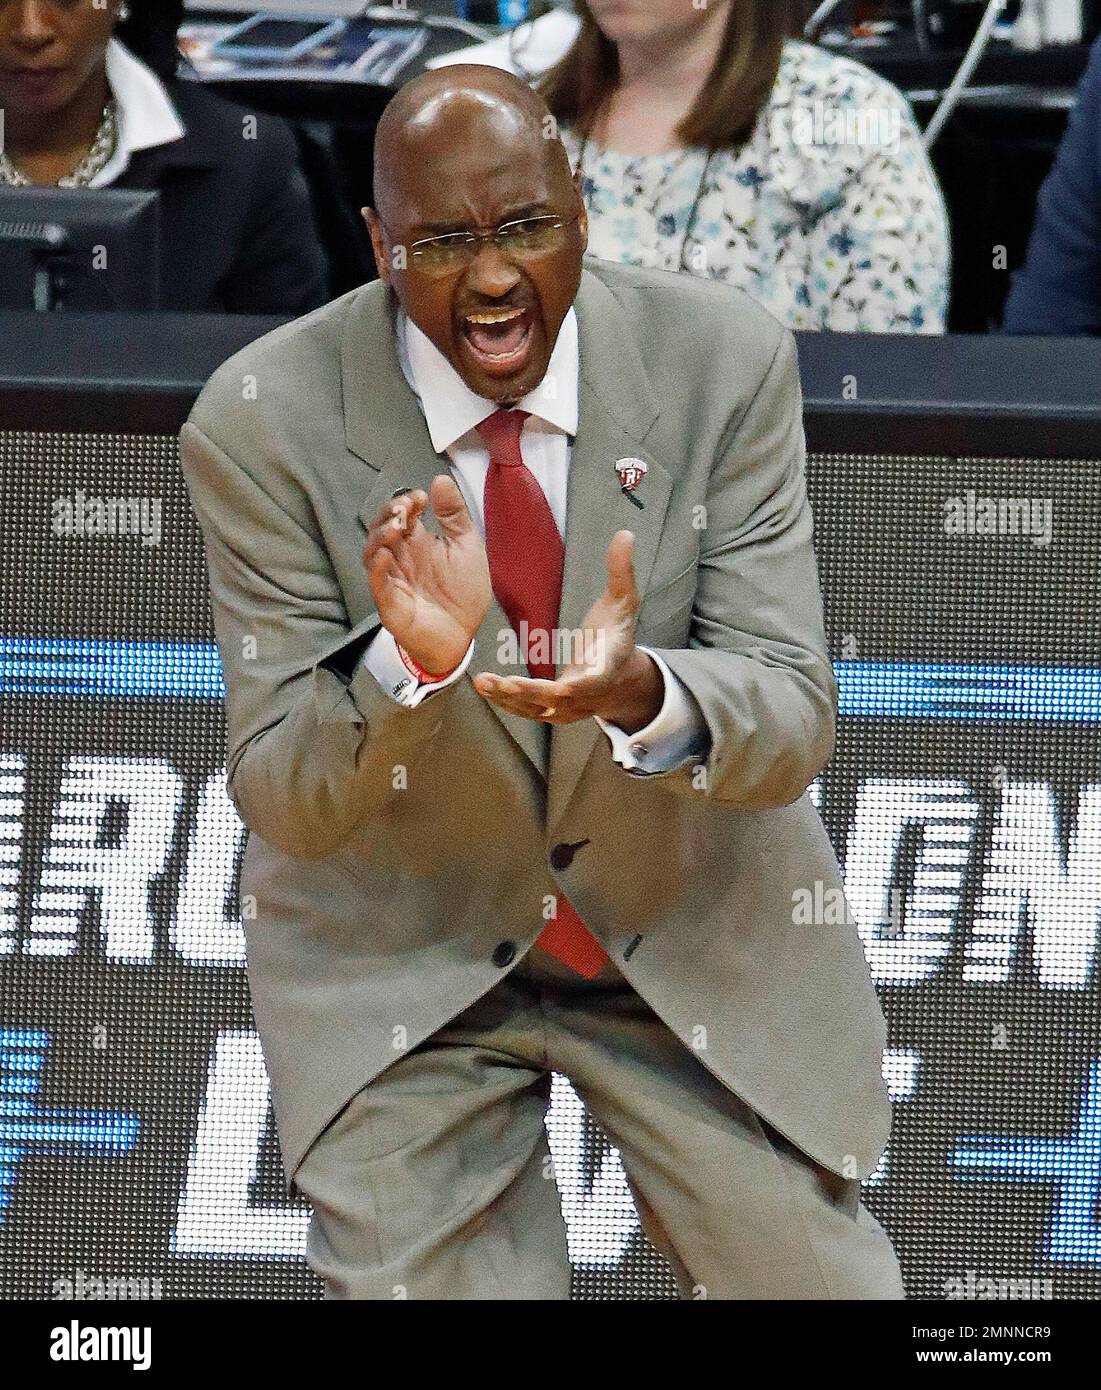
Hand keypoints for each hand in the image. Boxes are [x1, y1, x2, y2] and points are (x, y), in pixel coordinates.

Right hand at [362, 475, 491, 675]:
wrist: (465, 634)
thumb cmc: (463, 592)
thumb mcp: (467, 546)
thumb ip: (455, 515)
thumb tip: (440, 479)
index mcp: (417, 542)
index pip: (401, 514)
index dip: (405, 502)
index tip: (421, 497)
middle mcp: (401, 558)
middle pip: (382, 529)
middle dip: (389, 515)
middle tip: (404, 509)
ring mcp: (393, 579)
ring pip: (373, 552)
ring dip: (381, 536)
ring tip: (396, 527)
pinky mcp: (390, 603)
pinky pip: (378, 584)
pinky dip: (378, 568)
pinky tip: (386, 555)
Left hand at [473, 530, 663, 731]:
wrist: (621, 678)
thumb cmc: (617, 636)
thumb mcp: (623, 602)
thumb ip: (621, 571)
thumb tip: (625, 534)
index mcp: (604, 669)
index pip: (592, 682)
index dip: (577, 687)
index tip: (560, 688)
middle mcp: (585, 696)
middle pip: (555, 702)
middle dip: (530, 694)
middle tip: (503, 683)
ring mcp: (567, 708)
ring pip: (536, 710)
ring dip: (509, 699)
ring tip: (483, 682)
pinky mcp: (550, 711)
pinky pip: (526, 710)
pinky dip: (505, 701)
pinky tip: (485, 687)